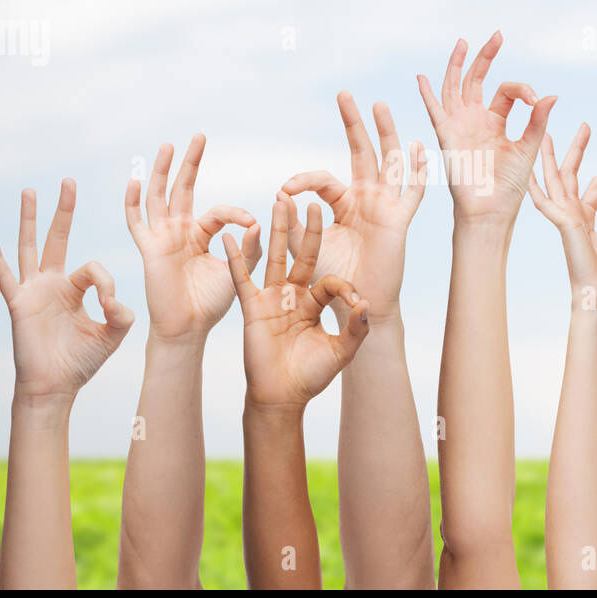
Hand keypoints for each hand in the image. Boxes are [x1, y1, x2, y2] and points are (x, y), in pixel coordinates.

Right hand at [0, 179, 133, 398]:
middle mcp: (53, 283)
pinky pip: (5, 276)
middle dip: (64, 210)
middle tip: (69, 181)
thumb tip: (115, 300)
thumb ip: (121, 314)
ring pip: (30, 247)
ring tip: (30, 191)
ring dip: (30, 219)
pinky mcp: (18, 304)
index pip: (93, 268)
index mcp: (76, 288)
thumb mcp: (112, 334)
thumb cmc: (81, 362)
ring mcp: (33, 290)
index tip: (110, 305)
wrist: (55, 386)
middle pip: (58, 237)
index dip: (105, 284)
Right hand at [126, 134, 260, 342]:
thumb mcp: (237, 271)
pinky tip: (134, 181)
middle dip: (191, 163)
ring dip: (163, 171)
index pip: (218, 212)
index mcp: (201, 235)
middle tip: (200, 136)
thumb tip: (259, 221)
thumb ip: (249, 248)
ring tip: (169, 146)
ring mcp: (162, 238)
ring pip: (159, 197)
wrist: (189, 329)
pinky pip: (137, 223)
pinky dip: (133, 203)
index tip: (254, 223)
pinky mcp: (149, 249)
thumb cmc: (211, 304)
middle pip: (183, 189)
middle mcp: (180, 231)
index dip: (236, 213)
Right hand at [224, 200, 369, 408]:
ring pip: (274, 257)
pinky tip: (230, 237)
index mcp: (315, 303)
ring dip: (276, 231)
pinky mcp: (252, 306)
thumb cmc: (311, 376)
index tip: (355, 300)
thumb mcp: (341, 352)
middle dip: (308, 231)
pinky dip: (236, 258)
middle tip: (313, 202)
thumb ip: (356, 329)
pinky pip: (243, 278)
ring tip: (280, 201)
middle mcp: (293, 295)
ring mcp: (271, 298)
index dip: (343, 288)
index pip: (330, 282)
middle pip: (302, 256)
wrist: (282, 396)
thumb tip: (366, 303)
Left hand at [279, 92, 425, 320]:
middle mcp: (366, 198)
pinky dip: (417, 170)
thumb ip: (293, 223)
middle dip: (353, 123)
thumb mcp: (305, 246)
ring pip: (388, 162)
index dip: (303, 180)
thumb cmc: (331, 278)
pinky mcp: (400, 220)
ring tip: (379, 106)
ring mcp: (385, 206)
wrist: (357, 303)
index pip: (324, 178)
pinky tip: (416, 147)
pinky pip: (413, 192)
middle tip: (343, 94)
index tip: (284, 190)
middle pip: (361, 152)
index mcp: (342, 203)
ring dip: (385, 133)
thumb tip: (279, 195)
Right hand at [417, 31, 554, 226]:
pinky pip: (435, 112)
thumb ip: (537, 121)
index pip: (507, 91)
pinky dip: (427, 95)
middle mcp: (476, 120)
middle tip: (497, 35)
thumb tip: (551, 95)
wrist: (491, 210)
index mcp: (496, 122)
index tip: (535, 100)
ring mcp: (460, 126)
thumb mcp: (527, 148)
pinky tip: (422, 78)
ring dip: (458, 65)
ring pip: (455, 87)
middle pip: (477, 80)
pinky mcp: (447, 136)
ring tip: (463, 42)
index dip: (522, 89)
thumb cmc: (509, 186)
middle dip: (486, 57)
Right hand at [527, 123, 596, 314]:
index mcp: (585, 218)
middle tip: (584, 126)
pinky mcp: (565, 226)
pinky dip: (538, 189)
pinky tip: (530, 176)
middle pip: (571, 175)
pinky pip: (548, 203)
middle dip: (576, 150)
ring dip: (550, 158)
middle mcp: (571, 215)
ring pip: (556, 181)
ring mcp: (565, 220)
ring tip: (546, 134)